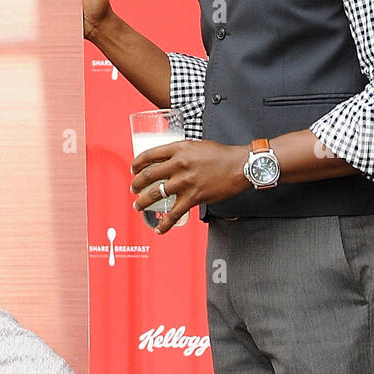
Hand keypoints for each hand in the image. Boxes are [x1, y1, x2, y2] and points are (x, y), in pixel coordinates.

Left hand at [131, 139, 248, 233]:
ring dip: (143, 201)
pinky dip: (164, 224)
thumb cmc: (221, 155)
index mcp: (179, 148)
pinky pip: (174, 214)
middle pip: (148, 175)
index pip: (150, 155)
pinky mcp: (193, 197)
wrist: (240, 166)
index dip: (137, 163)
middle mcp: (179, 164)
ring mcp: (185, 182)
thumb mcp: (197, 145)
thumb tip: (169, 160)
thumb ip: (181, 152)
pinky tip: (159, 228)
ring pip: (155, 194)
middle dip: (137, 183)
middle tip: (133, 188)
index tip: (133, 168)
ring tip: (138, 205)